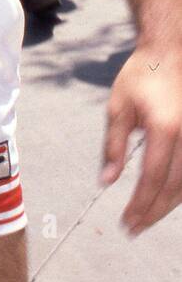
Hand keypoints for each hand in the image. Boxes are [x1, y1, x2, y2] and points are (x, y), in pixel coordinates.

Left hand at [102, 44, 181, 233]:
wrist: (170, 52)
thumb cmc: (141, 76)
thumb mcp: (118, 107)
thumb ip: (113, 146)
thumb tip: (107, 181)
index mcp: (163, 129)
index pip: (152, 178)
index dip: (140, 204)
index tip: (127, 222)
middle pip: (174, 188)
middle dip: (153, 212)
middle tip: (133, 228)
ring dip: (167, 205)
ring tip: (146, 218)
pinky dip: (179, 190)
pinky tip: (165, 198)